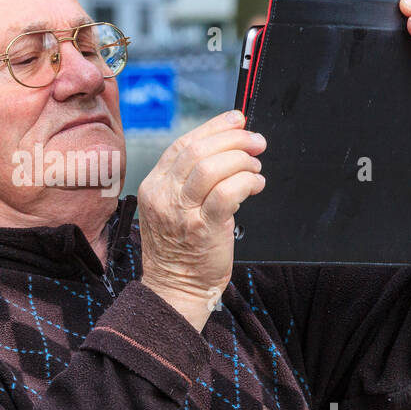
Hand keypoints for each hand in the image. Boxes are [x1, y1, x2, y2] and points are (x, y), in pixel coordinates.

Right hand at [138, 109, 266, 331]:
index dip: (214, 127)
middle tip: (256, 141)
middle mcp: (163, 195)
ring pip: (212, 167)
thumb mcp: (172, 208)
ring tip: (256, 168)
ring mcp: (181, 212)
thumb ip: (190, 179)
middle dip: (234, 139)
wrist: (176, 289)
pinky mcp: (203, 228)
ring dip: (242, 160)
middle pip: (198, 150)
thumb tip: (225, 147)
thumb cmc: (181, 250)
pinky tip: (256, 185)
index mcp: (154, 185)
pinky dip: (247, 182)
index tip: (237, 120)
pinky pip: (228, 192)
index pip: (183, 144)